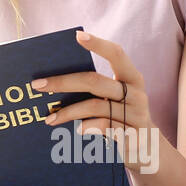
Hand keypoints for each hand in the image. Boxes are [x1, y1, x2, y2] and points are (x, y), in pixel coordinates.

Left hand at [37, 29, 158, 170]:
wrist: (147, 149)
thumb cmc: (122, 117)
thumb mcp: (115, 99)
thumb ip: (96, 88)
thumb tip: (54, 82)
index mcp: (133, 78)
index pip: (117, 54)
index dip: (98, 44)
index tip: (78, 36)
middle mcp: (137, 94)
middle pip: (95, 82)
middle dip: (63, 82)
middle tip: (38, 85)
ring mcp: (137, 115)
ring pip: (95, 106)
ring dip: (68, 112)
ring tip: (49, 118)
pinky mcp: (133, 136)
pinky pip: (104, 127)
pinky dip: (87, 127)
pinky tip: (77, 130)